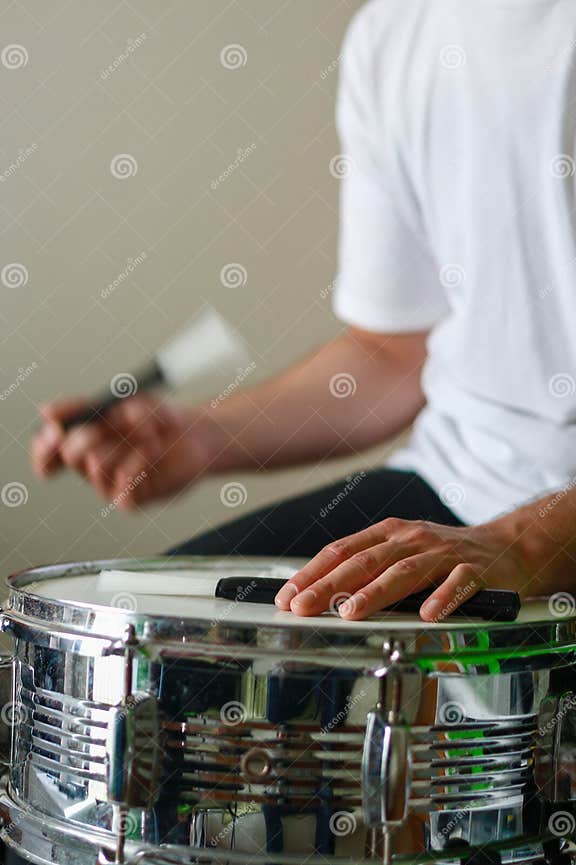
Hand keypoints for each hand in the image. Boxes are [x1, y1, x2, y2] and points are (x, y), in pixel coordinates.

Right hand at [31, 396, 212, 508]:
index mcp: (83, 443)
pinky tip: (154, 451)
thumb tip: (45, 411)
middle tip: (116, 418)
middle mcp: (91, 466)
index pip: (48, 451)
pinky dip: (139, 461)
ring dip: (125, 441)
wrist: (197, 436)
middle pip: (70, 454)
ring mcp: (109, 485)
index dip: (45, 444)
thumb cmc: (160, 421)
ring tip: (150, 432)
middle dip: (94, 431)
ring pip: (96, 465)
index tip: (55, 430)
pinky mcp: (129, 500)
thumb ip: (88, 406)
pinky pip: (122, 484)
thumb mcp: (127, 402)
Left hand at [275, 518, 530, 620]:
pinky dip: (443, 598)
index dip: (312, 573)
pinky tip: (427, 615)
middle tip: (303, 607)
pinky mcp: (476, 570)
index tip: (287, 596)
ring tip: (350, 613)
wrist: (506, 546)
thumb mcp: (401, 554)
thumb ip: (368, 569)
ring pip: (405, 571)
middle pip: (365, 562)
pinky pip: (458, 584)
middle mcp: (413, 539)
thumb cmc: (443, 557)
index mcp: (389, 534)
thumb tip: (320, 596)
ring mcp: (444, 553)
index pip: (342, 550)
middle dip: (329, 585)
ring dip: (375, 593)